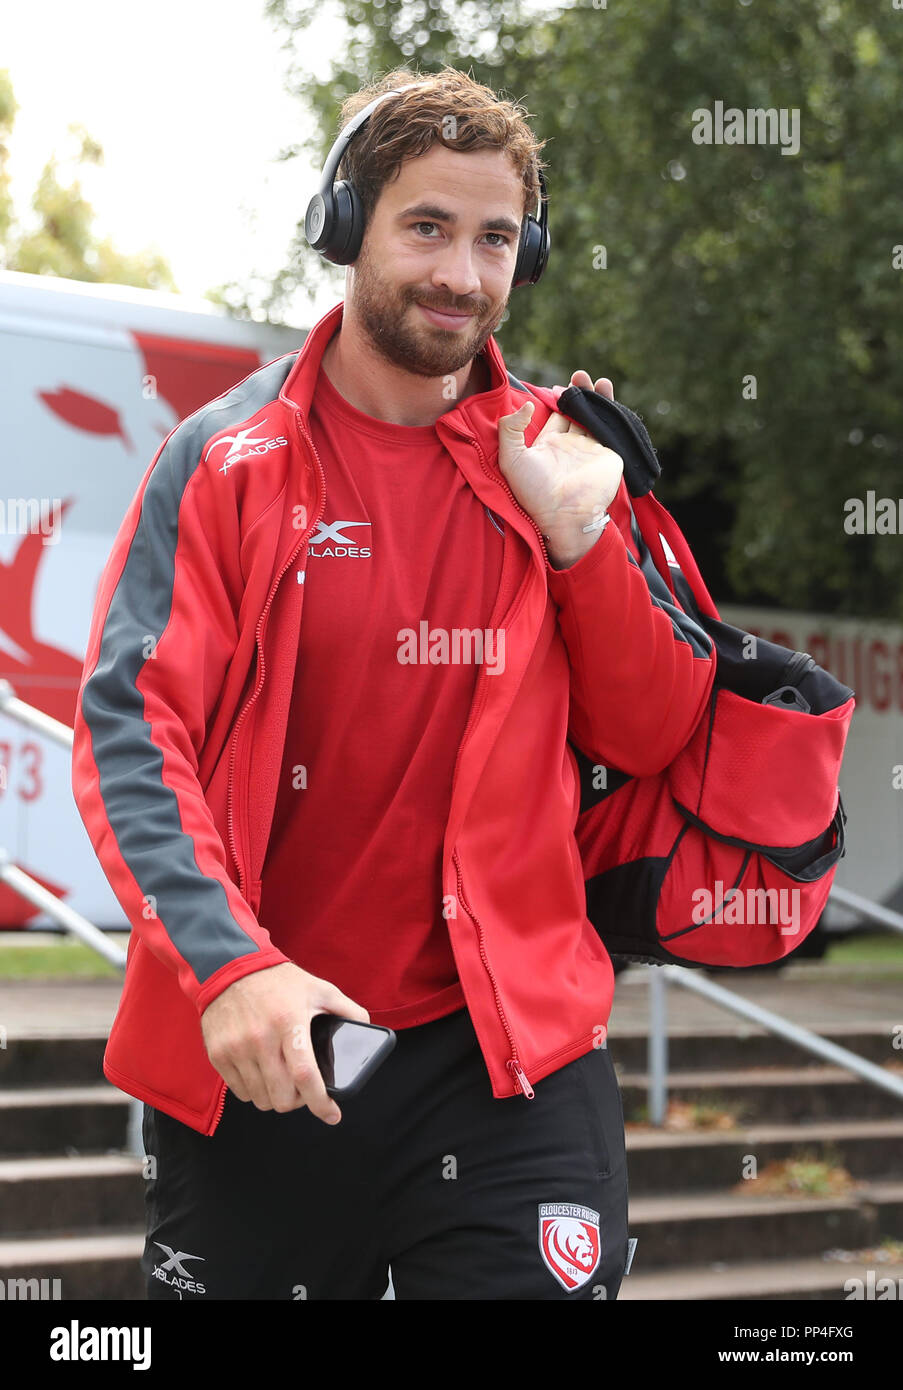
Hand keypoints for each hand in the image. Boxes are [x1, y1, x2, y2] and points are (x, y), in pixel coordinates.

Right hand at [200, 961, 369, 1123]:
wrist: (232, 967)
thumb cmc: (279, 981)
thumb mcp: (319, 989)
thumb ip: (347, 1010)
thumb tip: (366, 1032)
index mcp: (290, 1023)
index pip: (305, 1076)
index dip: (320, 1103)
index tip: (332, 1115)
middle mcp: (260, 1039)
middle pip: (282, 1097)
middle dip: (299, 1101)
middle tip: (304, 1089)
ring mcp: (236, 1048)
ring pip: (261, 1099)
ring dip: (276, 1097)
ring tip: (283, 1080)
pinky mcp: (218, 1054)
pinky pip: (240, 1092)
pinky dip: (255, 1090)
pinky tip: (263, 1074)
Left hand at [498, 369, 622, 568]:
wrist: (563, 516)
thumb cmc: (533, 492)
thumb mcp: (510, 459)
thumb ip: (511, 429)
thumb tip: (526, 404)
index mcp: (549, 445)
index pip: (555, 415)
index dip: (556, 399)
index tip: (556, 387)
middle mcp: (571, 446)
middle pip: (576, 412)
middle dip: (577, 393)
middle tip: (577, 375)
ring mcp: (591, 449)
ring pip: (594, 416)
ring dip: (594, 396)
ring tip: (590, 377)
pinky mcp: (608, 454)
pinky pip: (611, 427)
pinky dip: (610, 408)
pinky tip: (605, 388)